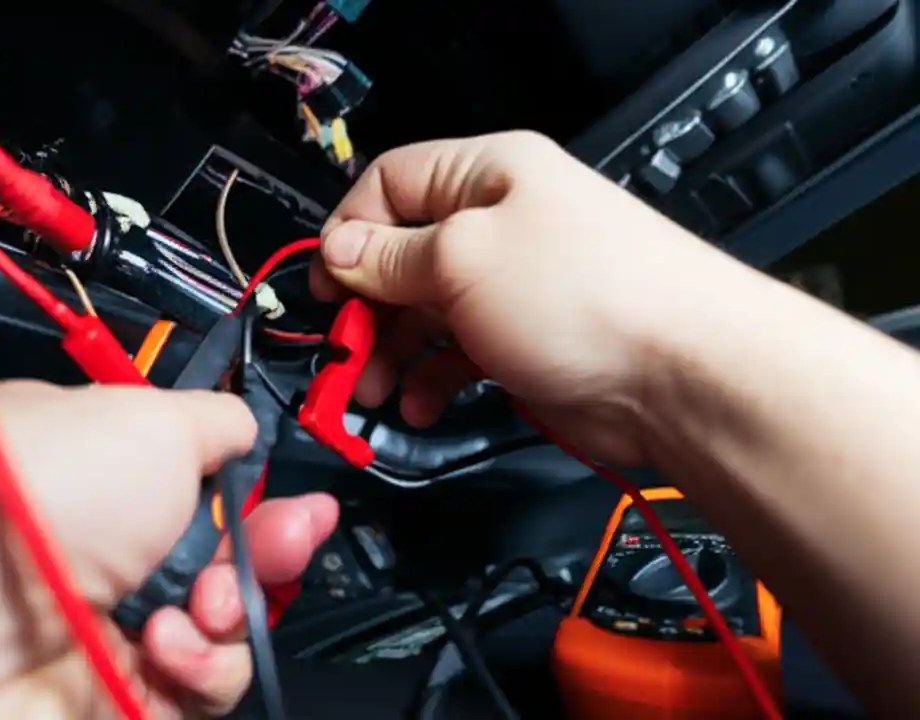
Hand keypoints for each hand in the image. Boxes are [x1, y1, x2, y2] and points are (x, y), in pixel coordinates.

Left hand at [0, 382, 337, 719]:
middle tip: (280, 541)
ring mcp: (104, 626)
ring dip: (235, 610)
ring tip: (202, 604)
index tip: (289, 498)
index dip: (253, 491)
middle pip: (225, 558)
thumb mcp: (151, 418)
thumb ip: (213, 421)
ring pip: (224, 629)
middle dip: (266, 549)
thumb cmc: (30, 497)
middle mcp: (99, 547)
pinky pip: (198, 689)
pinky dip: (201, 668)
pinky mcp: (112, 696)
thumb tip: (240, 424)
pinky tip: (168, 645)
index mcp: (98, 467)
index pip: (201, 483)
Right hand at [310, 132, 752, 462]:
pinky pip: (455, 356)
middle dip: (364, 304)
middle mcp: (499, 225)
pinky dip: (429, 381)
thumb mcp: (462, 260)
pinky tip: (419, 404)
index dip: (348, 231)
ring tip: (372, 390)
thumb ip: (389, 258)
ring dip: (388, 352)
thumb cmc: (585, 295)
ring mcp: (512, 288)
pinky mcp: (523, 344)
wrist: (683, 377)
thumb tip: (338, 251)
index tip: (325, 285)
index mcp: (488, 174)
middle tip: (342, 348)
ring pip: (422, 313)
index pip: (390, 184)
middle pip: (399, 256)